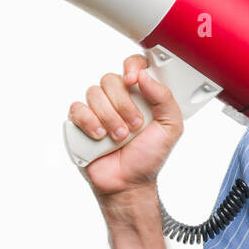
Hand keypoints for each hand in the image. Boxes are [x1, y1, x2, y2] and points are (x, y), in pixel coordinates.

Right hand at [67, 54, 183, 198]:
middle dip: (123, 105)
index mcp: (140, 95)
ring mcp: (98, 109)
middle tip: (134, 126)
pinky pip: (77, 109)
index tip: (133, 80)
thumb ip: (165, 99)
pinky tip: (100, 137)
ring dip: (109, 118)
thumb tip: (146, 76)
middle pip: (110, 79)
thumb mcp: (171, 127)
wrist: (128, 183)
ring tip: (119, 137)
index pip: (133, 65)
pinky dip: (89, 123)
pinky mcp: (80, 122)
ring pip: (94, 93)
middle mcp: (118, 98)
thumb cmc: (149, 156)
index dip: (131, 66)